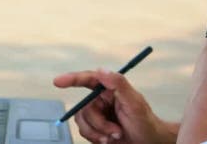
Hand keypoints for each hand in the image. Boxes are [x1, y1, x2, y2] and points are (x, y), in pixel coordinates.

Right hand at [53, 69, 176, 143]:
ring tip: (115, 136)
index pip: (89, 79)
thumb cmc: (145, 122)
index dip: (72, 79)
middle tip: (114, 131)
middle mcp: (102, 100)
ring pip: (82, 121)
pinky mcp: (95, 129)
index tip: (58, 82)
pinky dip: (96, 138)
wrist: (148, 143)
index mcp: (110, 89)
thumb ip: (118, 84)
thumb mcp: (134, 102)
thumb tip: (102, 70)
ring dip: (98, 132)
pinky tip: (110, 140)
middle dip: (98, 122)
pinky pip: (84, 132)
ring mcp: (98, 115)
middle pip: (84, 107)